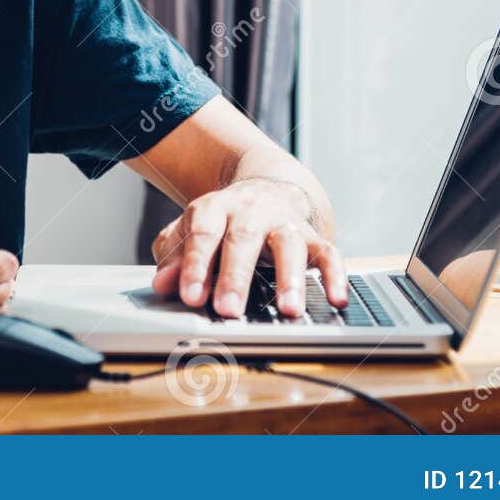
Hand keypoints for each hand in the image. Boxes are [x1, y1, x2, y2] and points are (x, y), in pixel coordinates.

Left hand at [150, 180, 346, 317]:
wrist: (265, 189)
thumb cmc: (222, 222)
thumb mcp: (191, 231)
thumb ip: (174, 256)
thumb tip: (162, 284)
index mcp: (214, 208)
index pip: (202, 234)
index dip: (194, 265)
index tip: (190, 296)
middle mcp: (250, 211)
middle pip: (243, 239)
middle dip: (235, 276)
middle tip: (228, 309)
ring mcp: (283, 221)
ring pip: (288, 245)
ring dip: (290, 278)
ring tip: (289, 309)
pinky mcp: (311, 235)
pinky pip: (328, 252)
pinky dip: (335, 275)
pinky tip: (337, 299)